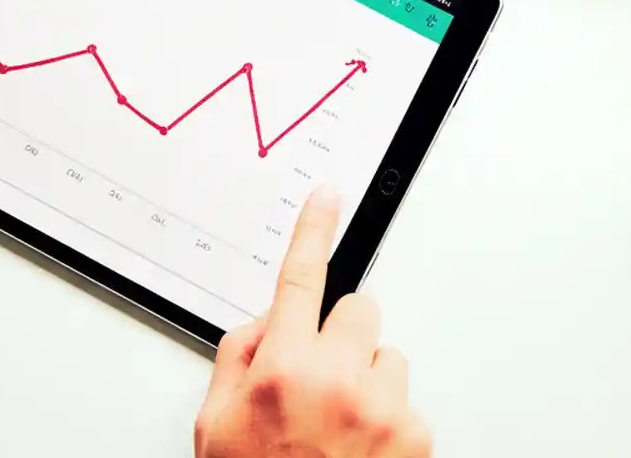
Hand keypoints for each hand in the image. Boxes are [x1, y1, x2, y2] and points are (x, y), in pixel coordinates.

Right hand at [195, 188, 430, 457]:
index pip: (300, 279)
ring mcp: (383, 407)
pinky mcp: (415, 434)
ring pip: (386, 354)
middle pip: (358, 309)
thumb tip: (267, 325)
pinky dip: (387, 416)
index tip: (328, 197)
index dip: (313, 230)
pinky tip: (360, 448)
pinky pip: (405, 397)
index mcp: (281, 371)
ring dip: (367, 378)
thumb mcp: (215, 426)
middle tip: (319, 378)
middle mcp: (337, 380)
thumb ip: (237, 359)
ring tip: (339, 426)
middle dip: (340, 335)